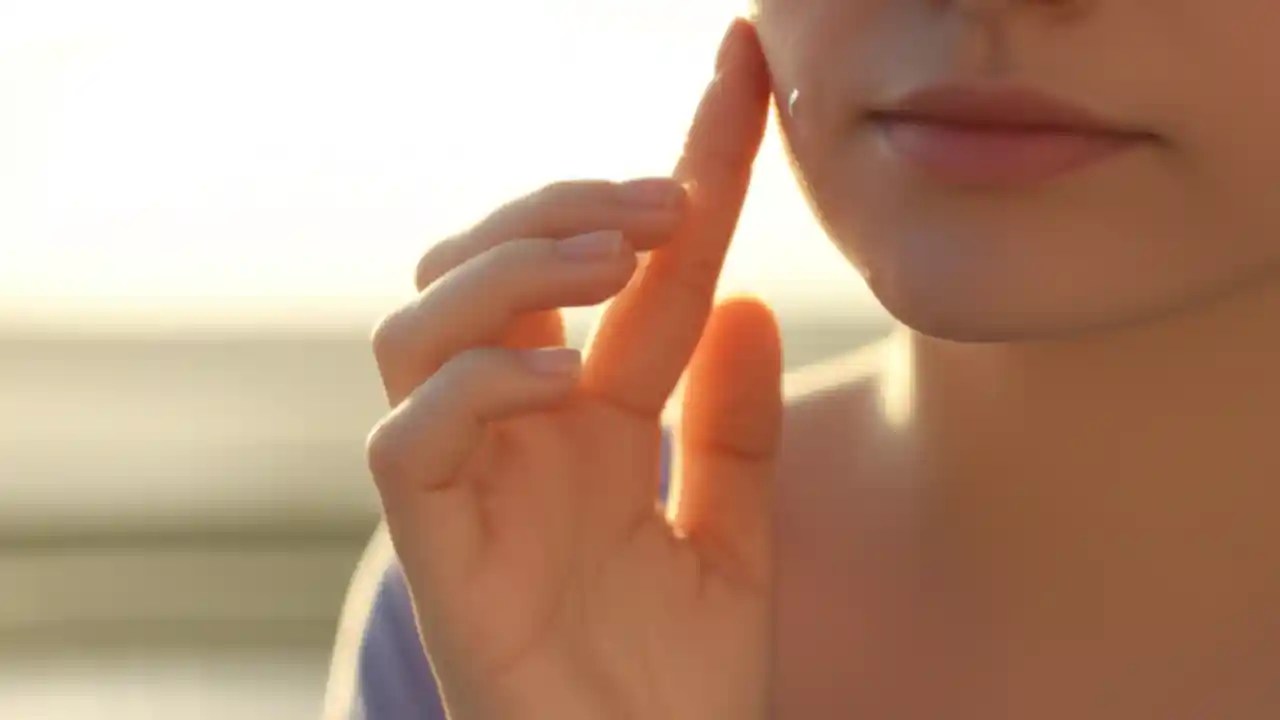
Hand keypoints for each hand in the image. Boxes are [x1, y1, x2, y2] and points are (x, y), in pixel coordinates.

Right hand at [365, 17, 778, 718]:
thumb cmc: (677, 685)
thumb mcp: (735, 538)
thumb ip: (730, 427)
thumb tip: (743, 298)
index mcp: (593, 423)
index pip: (632, 273)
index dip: (689, 167)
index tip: (742, 75)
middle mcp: (520, 433)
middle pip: (494, 265)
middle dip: (570, 204)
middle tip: (667, 196)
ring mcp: (468, 481)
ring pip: (425, 320)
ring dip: (516, 266)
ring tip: (616, 257)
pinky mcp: (432, 545)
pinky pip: (411, 435)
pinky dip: (481, 386)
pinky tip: (570, 383)